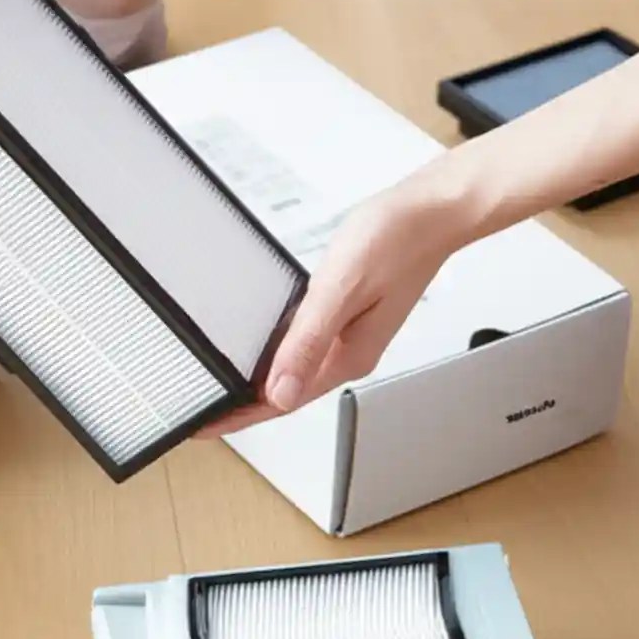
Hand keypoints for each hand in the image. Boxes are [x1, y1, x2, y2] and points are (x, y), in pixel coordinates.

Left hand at [198, 185, 465, 436]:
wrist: (434, 212)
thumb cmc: (395, 242)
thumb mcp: (340, 290)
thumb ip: (309, 341)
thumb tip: (280, 391)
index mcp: (347, 357)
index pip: (282, 402)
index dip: (240, 417)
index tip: (206, 426)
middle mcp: (349, 354)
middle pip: (286, 393)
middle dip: (244, 407)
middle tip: (204, 412)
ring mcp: (349, 337)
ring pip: (294, 372)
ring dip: (259, 384)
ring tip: (223, 390)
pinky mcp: (347, 317)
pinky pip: (305, 347)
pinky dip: (277, 356)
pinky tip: (260, 352)